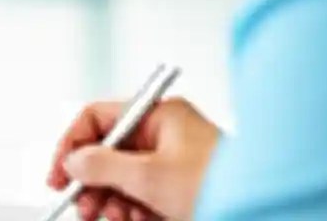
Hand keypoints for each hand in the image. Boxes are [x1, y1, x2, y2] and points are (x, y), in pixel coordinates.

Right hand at [46, 98, 220, 220]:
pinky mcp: (180, 191)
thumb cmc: (220, 186)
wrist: (267, 211)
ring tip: (112, 217)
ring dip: (110, 201)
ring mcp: (173, 164)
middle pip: (107, 153)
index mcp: (159, 115)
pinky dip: (131, 211)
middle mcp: (165, 135)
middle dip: (91, 182)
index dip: (73, 145)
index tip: (59, 175)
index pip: (98, 118)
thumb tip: (72, 162)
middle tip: (82, 207)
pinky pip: (141, 197)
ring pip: (122, 179)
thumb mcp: (150, 176)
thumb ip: (102, 166)